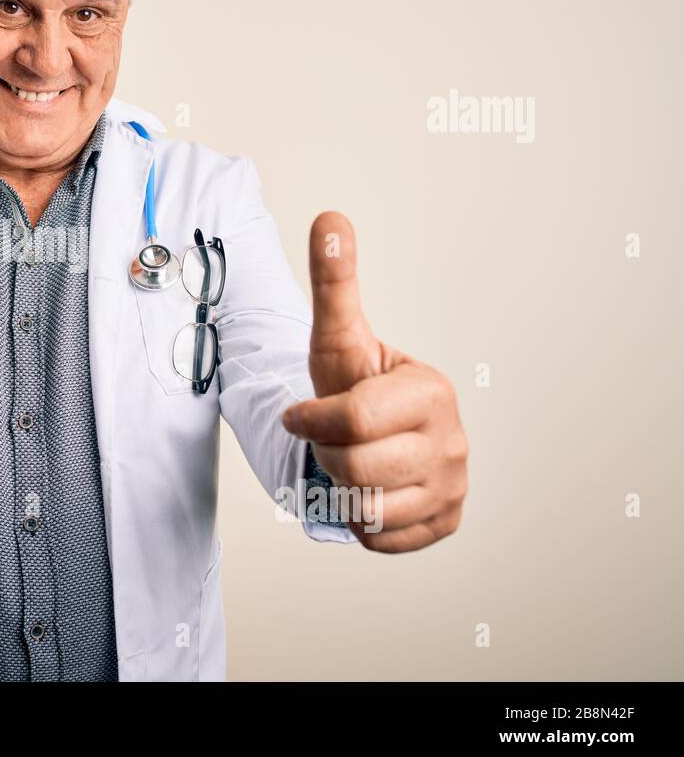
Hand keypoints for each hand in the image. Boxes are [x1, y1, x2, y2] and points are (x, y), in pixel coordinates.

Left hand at [282, 212, 467, 551]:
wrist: (375, 433)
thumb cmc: (352, 382)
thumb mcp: (336, 335)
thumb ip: (333, 280)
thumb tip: (330, 218)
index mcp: (432, 392)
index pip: (354, 420)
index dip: (312, 419)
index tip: (303, 411)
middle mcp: (454, 443)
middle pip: (355, 468)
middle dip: (326, 454)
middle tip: (332, 437)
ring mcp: (454, 488)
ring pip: (365, 509)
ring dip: (340, 489)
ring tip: (350, 459)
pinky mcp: (444, 525)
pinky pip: (378, 538)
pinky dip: (358, 521)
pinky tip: (366, 488)